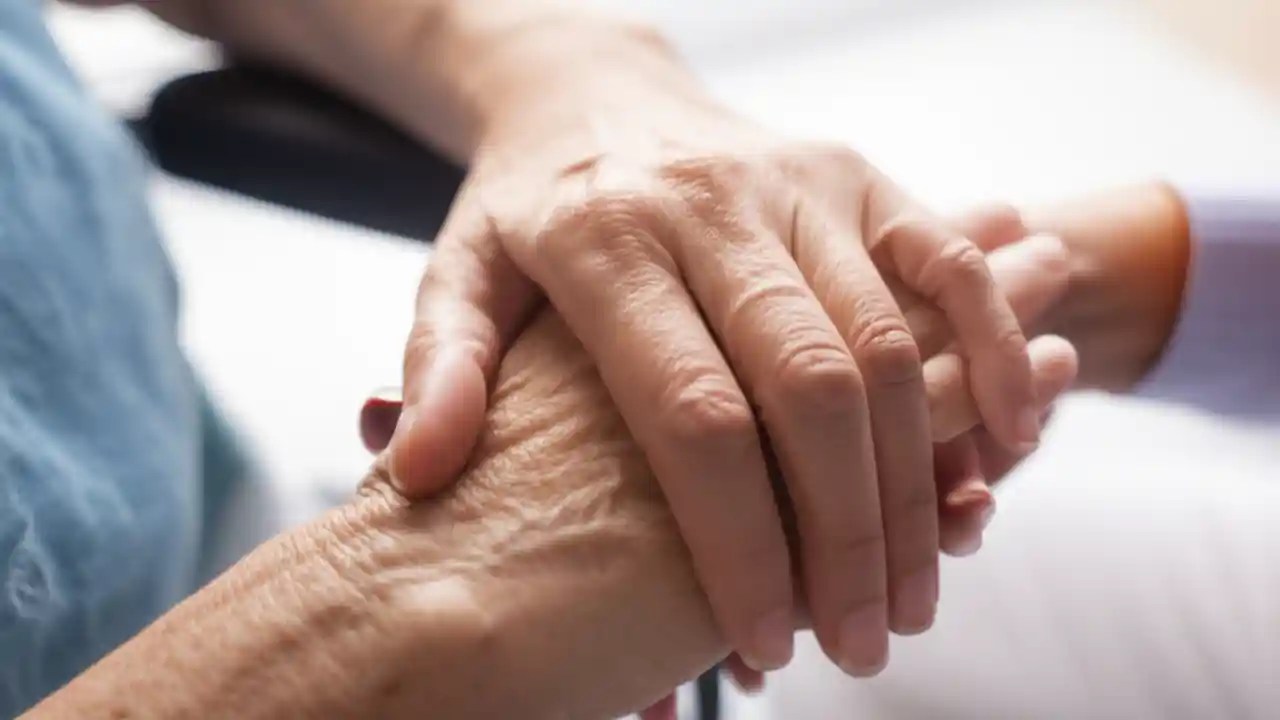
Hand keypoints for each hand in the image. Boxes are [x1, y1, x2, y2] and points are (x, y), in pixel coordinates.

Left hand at [389, 92, 1044, 674]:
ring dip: (919, 481)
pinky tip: (1009, 444)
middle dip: (848, 537)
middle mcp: (712, 207)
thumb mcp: (460, 274)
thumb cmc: (527, 209)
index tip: (766, 643)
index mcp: (605, 242)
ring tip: (918, 594)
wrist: (593, 92)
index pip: (694, 415)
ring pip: (888, 342)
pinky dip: (991, 351)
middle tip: (864, 646)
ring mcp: (796, 183)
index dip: (741, 543)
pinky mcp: (856, 173)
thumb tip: (421, 472)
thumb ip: (444, 366)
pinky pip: (944, 261)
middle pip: (809, 389)